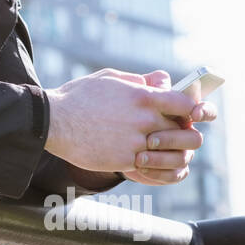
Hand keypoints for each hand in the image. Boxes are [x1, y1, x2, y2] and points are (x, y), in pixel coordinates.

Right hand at [44, 68, 215, 179]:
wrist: (53, 122)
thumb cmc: (79, 96)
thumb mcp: (109, 78)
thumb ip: (137, 81)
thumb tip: (157, 82)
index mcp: (142, 96)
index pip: (184, 104)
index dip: (191, 110)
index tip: (189, 114)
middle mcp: (143, 119)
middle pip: (183, 130)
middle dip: (185, 132)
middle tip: (180, 134)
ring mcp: (135, 142)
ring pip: (171, 152)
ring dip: (172, 151)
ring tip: (166, 150)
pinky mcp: (124, 161)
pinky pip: (150, 166)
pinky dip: (152, 164)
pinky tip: (145, 160)